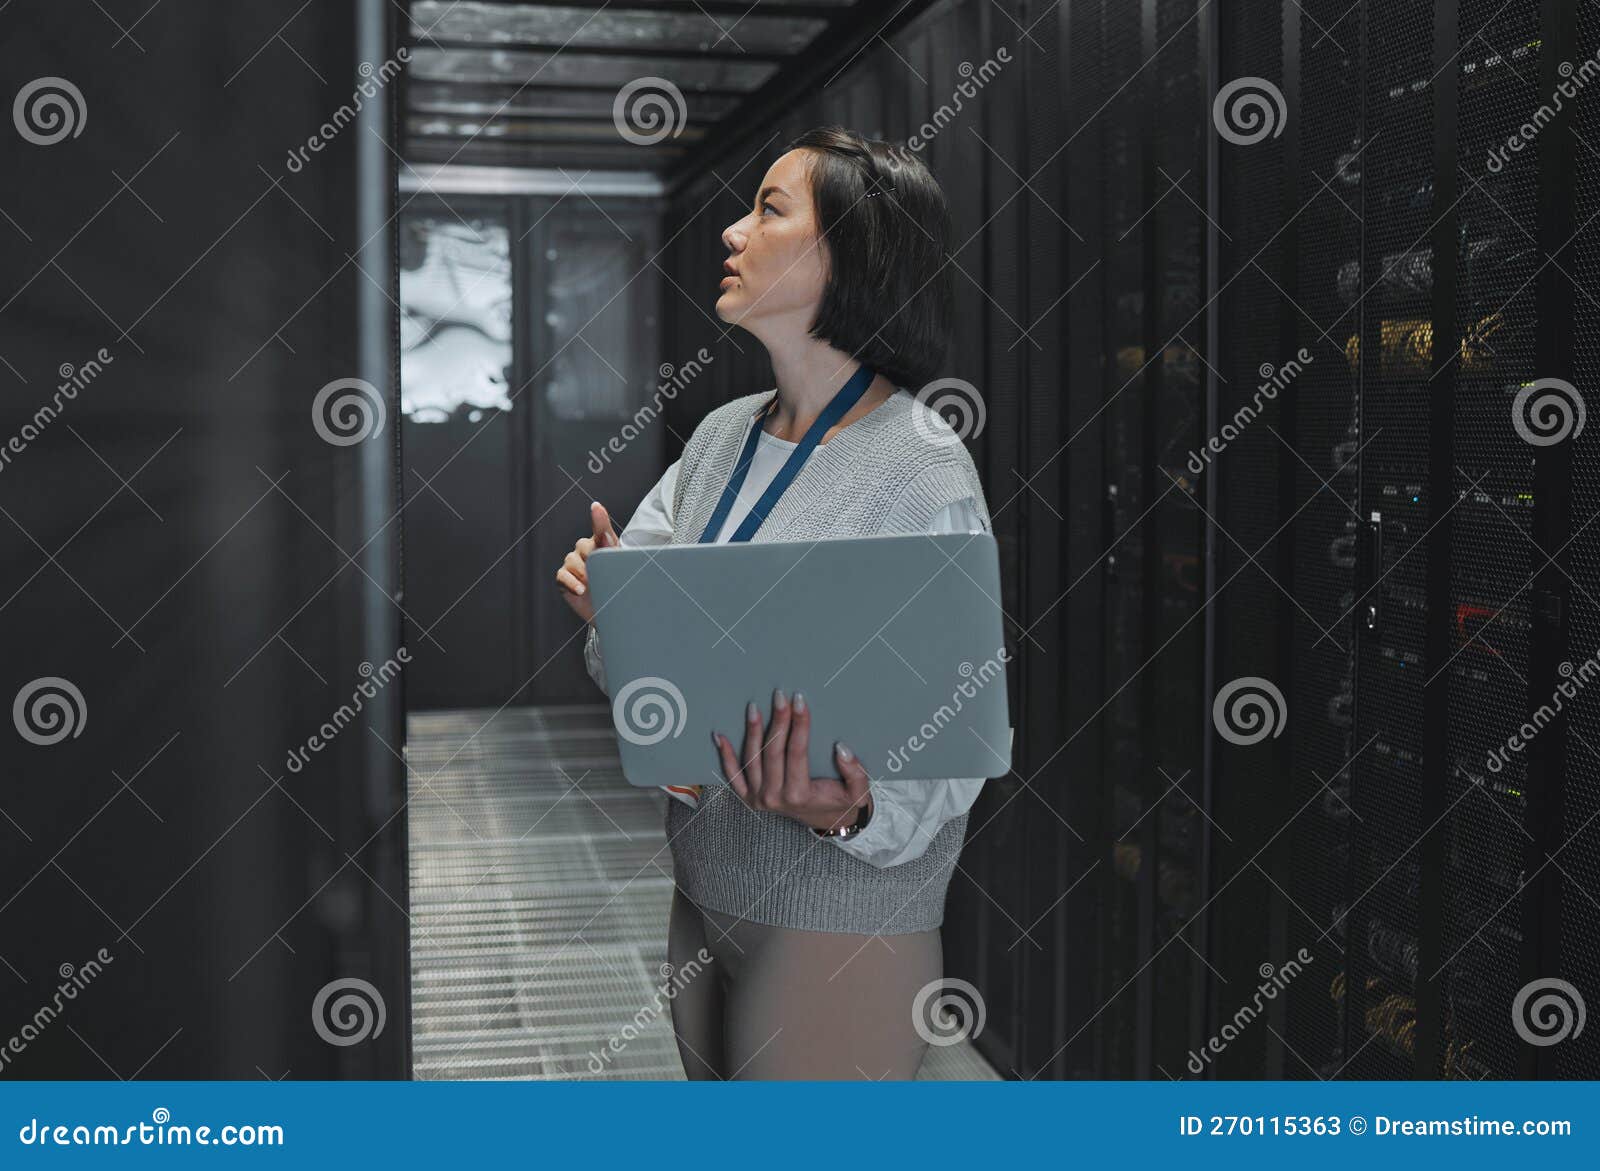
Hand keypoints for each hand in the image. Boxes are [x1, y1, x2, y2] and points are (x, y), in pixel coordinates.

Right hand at [556, 501, 619, 624]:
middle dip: (592, 560)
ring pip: (572, 561)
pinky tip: (581, 589)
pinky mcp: (563, 578)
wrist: (609, 612)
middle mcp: (585, 550)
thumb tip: (605, 536)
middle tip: (603, 574)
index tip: (597, 507)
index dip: (599, 518)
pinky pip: (563, 575)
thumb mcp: (620, 569)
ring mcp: (573, 563)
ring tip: (594, 585)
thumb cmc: (617, 588)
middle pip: (584, 547)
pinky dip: (571, 582)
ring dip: (583, 574)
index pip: (600, 529)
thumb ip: (613, 551)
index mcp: (602, 544)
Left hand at [713, 688, 871, 832]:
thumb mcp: (857, 792)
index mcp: (799, 795)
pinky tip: (720, 737)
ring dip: (752, 731)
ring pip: (752, 759)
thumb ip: (854, 772)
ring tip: (754, 708)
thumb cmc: (842, 803)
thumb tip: (841, 749)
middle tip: (780, 696)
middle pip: (773, 751)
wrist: (829, 823)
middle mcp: (775, 798)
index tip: (800, 701)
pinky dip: (726, 756)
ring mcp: (759, 799)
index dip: (799, 724)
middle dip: (777, 720)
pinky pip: (733, 776)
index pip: (797, 751)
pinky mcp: (749, 798)